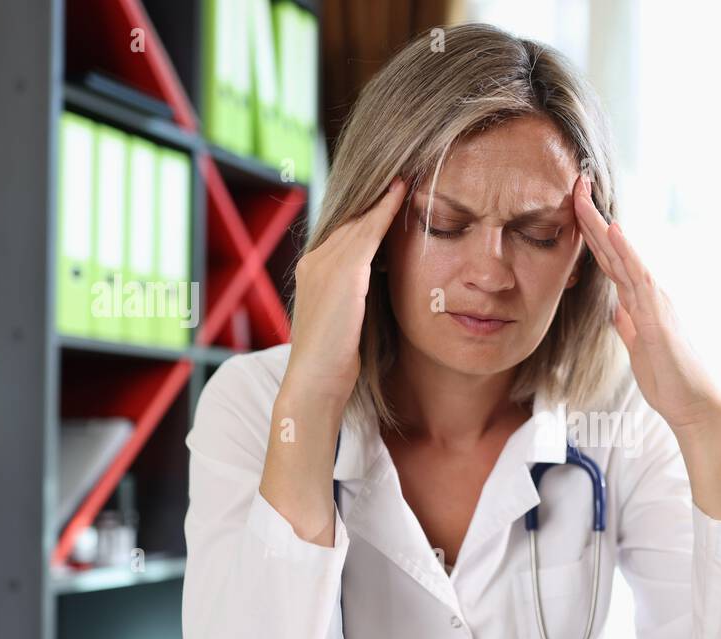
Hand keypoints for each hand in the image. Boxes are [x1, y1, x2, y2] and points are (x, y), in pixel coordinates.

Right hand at [286, 176, 406, 405]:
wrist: (314, 385)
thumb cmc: (335, 366)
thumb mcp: (348, 324)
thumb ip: (359, 301)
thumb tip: (379, 292)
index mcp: (313, 273)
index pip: (345, 234)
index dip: (369, 214)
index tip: (391, 194)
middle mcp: (314, 261)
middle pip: (351, 219)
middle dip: (376, 197)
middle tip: (403, 170)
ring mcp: (325, 264)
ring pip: (360, 219)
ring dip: (384, 195)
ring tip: (407, 172)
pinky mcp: (342, 273)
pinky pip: (369, 231)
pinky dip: (386, 209)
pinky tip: (403, 191)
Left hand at [571, 174, 720, 434]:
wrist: (696, 406)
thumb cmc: (671, 382)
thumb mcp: (640, 351)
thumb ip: (630, 328)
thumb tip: (617, 313)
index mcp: (640, 303)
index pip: (610, 263)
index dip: (590, 236)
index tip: (573, 208)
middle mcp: (648, 295)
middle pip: (613, 250)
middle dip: (591, 218)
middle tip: (575, 183)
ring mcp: (654, 302)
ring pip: (623, 255)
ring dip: (601, 225)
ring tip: (583, 196)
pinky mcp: (657, 315)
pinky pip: (638, 277)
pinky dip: (624, 251)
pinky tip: (611, 230)